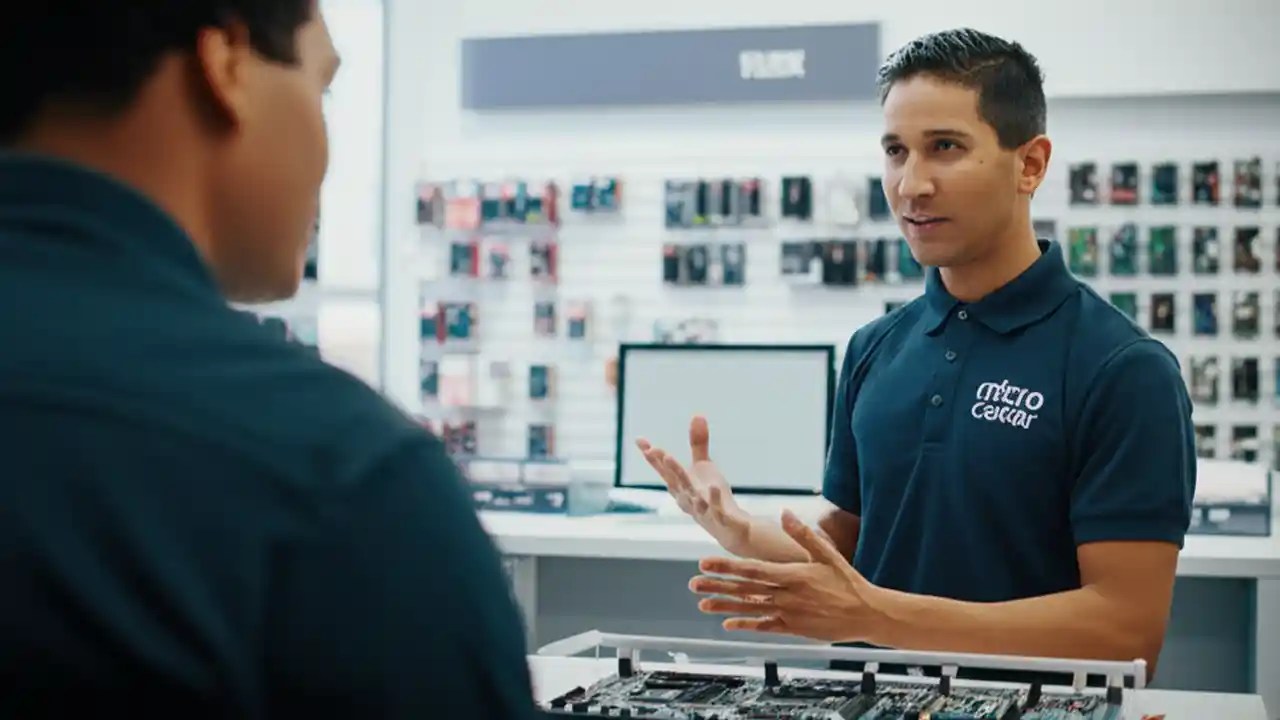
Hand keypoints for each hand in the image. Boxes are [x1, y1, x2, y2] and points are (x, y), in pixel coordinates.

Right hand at [635, 416, 750, 554]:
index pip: (664, 469)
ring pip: (692, 494)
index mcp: (680, 486)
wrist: (729, 530)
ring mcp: (703, 508)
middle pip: (676, 480)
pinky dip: (715, 498)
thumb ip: (698, 443)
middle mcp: (687, 498)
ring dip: (684, 481)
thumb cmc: (710, 498)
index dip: (652, 455)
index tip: (639, 440)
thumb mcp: (703, 468)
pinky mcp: (721, 516)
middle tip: (655, 450)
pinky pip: (717, 507)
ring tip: (676, 464)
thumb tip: (697, 414)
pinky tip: (714, 487)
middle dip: (666, 466)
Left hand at [688, 509, 886, 643]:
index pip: (752, 570)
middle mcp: (787, 596)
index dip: (727, 566)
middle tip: (693, 583)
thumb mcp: (827, 554)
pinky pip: (765, 627)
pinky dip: (746, 624)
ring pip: (750, 609)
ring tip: (703, 604)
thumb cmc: (847, 582)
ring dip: (725, 607)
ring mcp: (789, 615)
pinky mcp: (794, 629)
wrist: (867, 614)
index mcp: (793, 575)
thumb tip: (785, 512)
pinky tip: (728, 624)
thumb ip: (802, 535)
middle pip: (745, 590)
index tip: (705, 563)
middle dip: (718, 586)